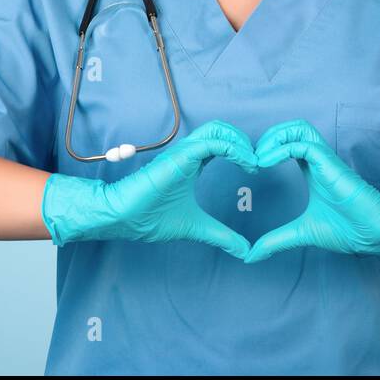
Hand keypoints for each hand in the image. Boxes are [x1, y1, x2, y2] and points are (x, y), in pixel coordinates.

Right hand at [41, 120, 256, 258]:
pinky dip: (234, 149)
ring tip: (252, 161)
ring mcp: (183, 152)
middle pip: (220, 128)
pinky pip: (212, 143)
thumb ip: (222, 236)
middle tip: (256, 161)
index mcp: (192, 163)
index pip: (220, 142)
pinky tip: (246, 164)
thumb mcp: (197, 227)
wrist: (123, 218)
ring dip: (240, 141)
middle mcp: (188, 153)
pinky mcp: (180, 157)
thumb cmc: (150, 218)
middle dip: (243, 139)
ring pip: (217, 129)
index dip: (240, 150)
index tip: (254, 169)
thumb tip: (244, 251)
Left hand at [243, 119, 379, 263]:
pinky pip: (303, 144)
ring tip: (259, 158)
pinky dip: (281, 149)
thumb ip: (275, 241)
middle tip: (253, 158)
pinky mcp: (329, 163)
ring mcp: (325, 159)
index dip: (268, 147)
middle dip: (269, 136)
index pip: (289, 142)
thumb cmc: (347, 229)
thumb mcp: (300, 233)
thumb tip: (251, 256)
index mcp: (312, 169)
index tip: (252, 168)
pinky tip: (266, 163)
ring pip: (299, 127)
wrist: (372, 234)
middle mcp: (318, 160)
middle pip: (293, 128)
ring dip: (275, 137)